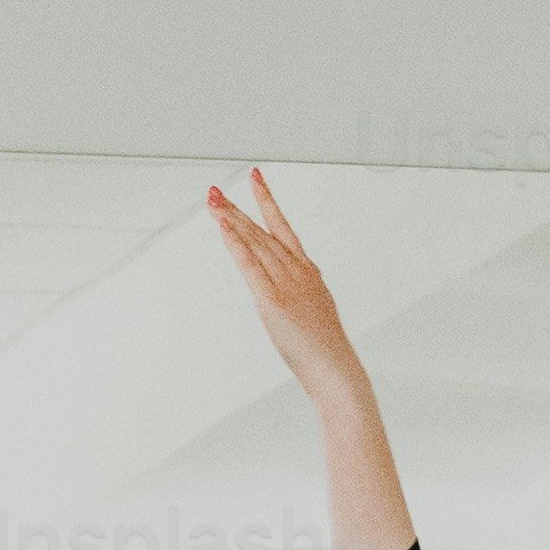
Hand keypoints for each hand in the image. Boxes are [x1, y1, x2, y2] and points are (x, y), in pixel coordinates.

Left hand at [206, 171, 360, 402]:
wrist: (335, 369)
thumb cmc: (325, 350)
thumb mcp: (313, 312)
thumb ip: (297, 295)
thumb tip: (281, 294)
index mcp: (309, 272)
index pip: (284, 228)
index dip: (268, 202)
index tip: (256, 180)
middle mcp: (298, 271)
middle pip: (263, 231)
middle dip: (237, 209)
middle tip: (216, 190)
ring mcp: (286, 283)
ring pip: (255, 242)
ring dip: (231, 219)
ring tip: (214, 200)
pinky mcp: (273, 300)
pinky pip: (250, 265)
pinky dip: (236, 243)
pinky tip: (224, 226)